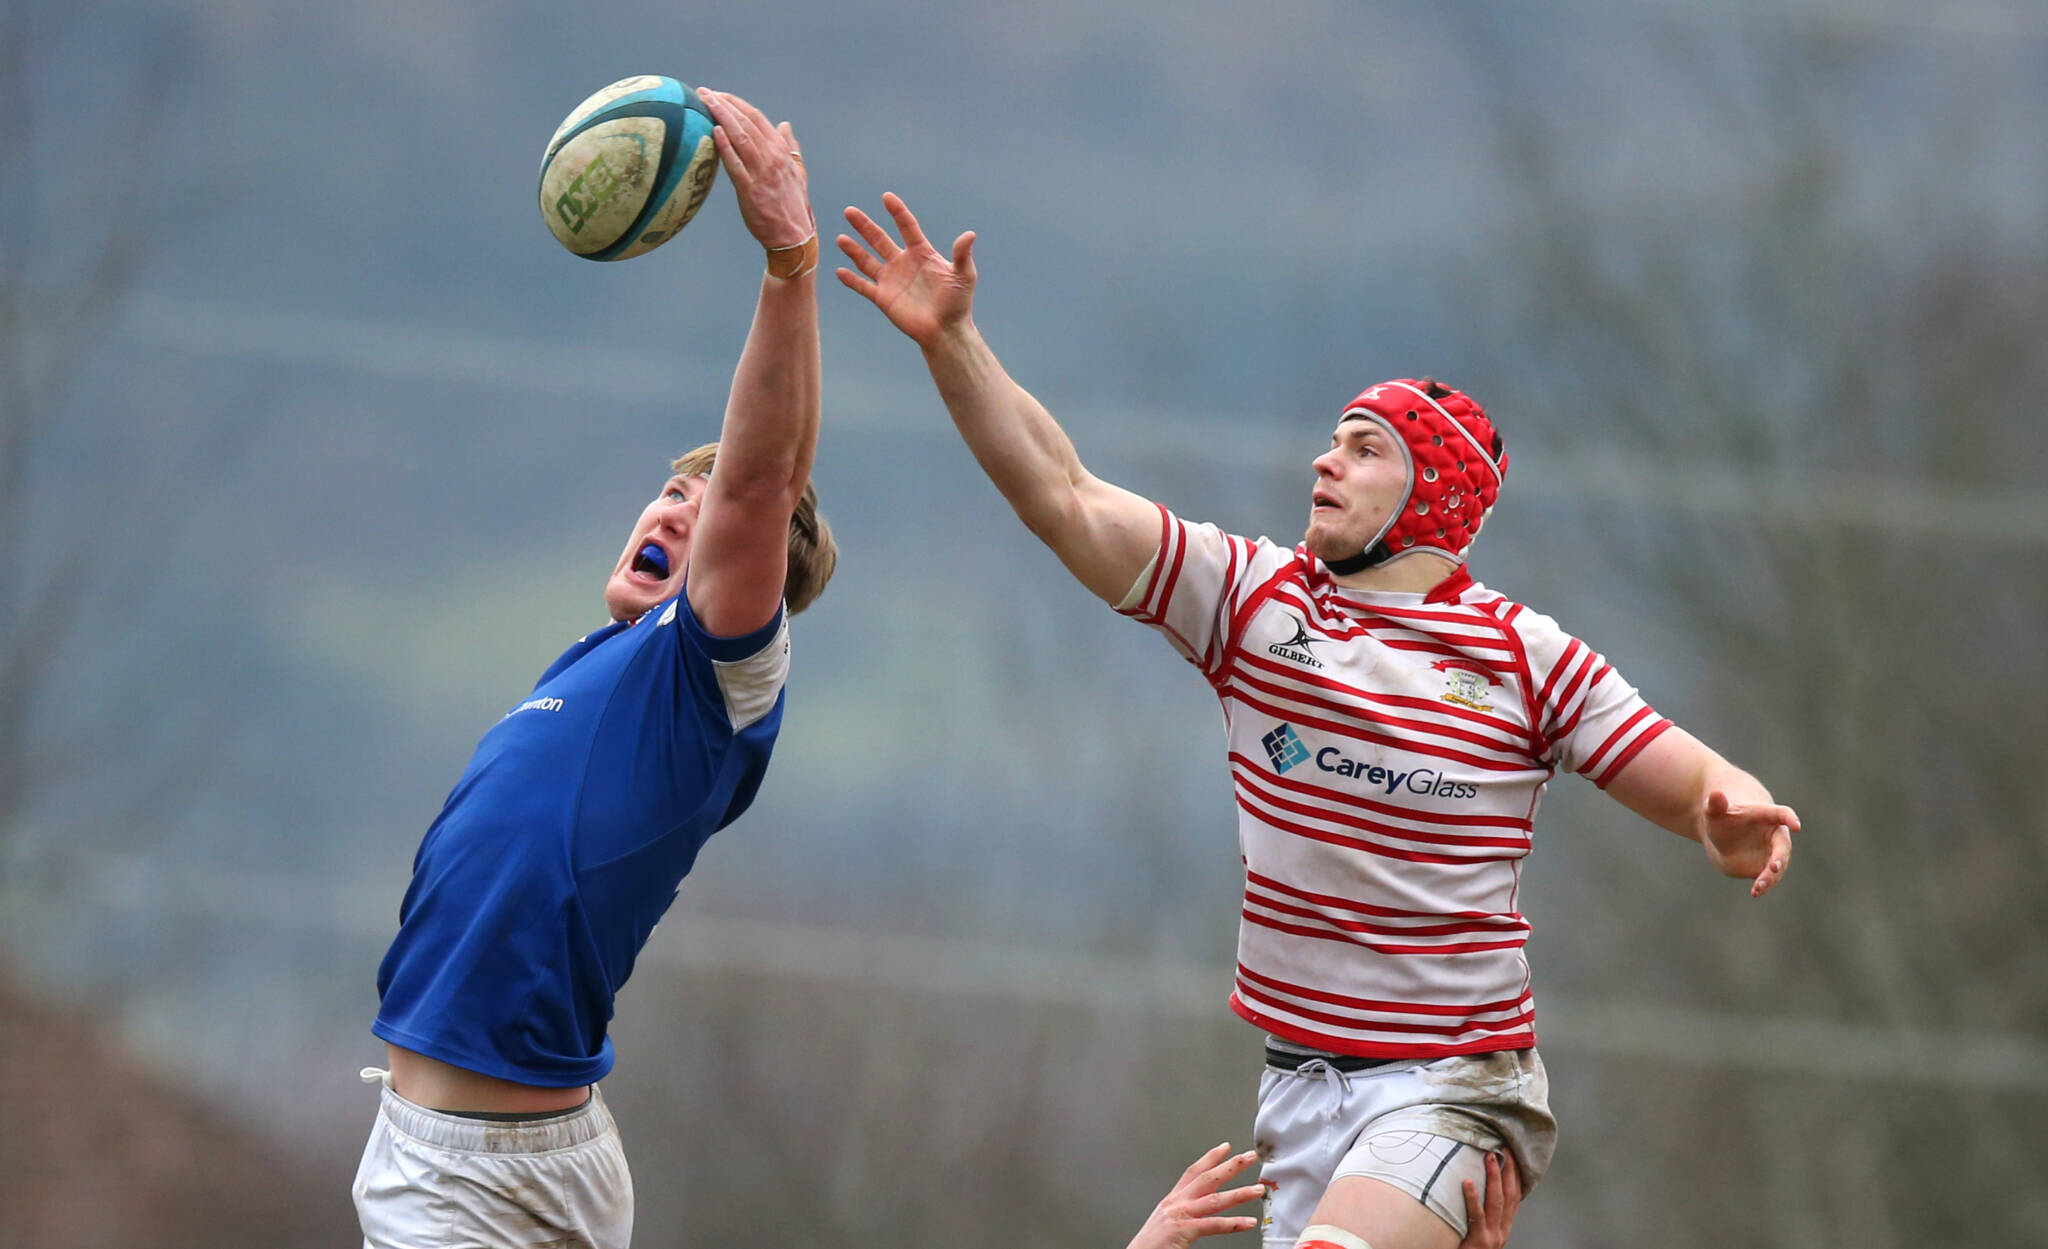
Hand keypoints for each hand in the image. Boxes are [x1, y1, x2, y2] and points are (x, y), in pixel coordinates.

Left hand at [697, 88, 812, 250]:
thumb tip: (785, 125)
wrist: (793, 235)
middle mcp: (773, 157)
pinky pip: (735, 163)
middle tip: (704, 92)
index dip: (736, 103)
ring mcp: (761, 172)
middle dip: (723, 104)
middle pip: (745, 122)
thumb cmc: (792, 205)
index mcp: (782, 151)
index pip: (757, 117)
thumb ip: (790, 147)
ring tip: (704, 102)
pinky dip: (725, 146)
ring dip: (721, 116)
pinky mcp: (750, 189)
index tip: (719, 95)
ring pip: (739, 137)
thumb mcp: (797, 172)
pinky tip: (713, 131)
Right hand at [836, 193, 977, 349]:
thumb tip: (969, 234)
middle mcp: (903, 263)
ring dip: (854, 250)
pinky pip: (864, 287)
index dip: (897, 212)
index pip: (907, 227)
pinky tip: (839, 271)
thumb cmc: (957, 303)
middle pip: (880, 239)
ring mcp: (892, 280)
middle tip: (849, 211)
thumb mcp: (963, 276)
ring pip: (867, 260)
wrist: (946, 331)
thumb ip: (962, 255)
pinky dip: (851, 280)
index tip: (886, 197)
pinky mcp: (884, 298)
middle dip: (865, 226)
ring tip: (840, 238)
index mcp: (921, 253)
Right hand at [1125, 1144, 1267, 1248]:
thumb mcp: (1167, 1222)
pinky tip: (1248, 1222)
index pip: (1193, 1172)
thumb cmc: (1152, 1245)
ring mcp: (1180, 1215)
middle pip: (1208, 1178)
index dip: (1210, 1158)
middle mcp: (1176, 1203)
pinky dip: (1233, 1223)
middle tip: (1250, 1156)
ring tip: (1257, 1189)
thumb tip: (1200, 1214)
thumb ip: (1183, 1214)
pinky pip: (1213, 1224)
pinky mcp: (1183, 1230)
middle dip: (1231, 1165)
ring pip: (1215, 1199)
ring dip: (1240, 1193)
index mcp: (1172, 1200)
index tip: (1225, 1147)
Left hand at [1456, 1151, 1522, 1248]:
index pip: (1514, 1198)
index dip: (1516, 1176)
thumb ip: (1481, 1216)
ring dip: (1494, 1177)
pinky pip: (1476, 1216)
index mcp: (1503, 1228)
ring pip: (1496, 1202)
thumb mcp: (1480, 1233)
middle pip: (1509, 1196)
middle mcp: (1501, 1231)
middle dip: (1509, 1171)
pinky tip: (1468, 1181)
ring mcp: (1491, 1237)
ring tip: (1490, 1156)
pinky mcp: (1478, 1242)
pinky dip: (1472, 1198)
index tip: (1513, 1155)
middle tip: (1503, 1147)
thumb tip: (1472, 1183)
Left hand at [1700, 790, 1799, 896]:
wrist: (1724, 832)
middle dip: (1779, 858)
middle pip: (1782, 847)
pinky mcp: (1766, 867)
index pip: (1781, 814)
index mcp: (1766, 815)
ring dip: (1770, 877)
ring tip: (1757, 887)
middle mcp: (1774, 835)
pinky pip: (1769, 877)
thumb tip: (1715, 794)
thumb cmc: (1723, 817)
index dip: (1789, 819)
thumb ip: (1716, 804)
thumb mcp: (1715, 810)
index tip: (1796, 825)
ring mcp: (1772, 852)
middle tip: (1773, 867)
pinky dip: (1763, 885)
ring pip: (1777, 866)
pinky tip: (1755, 892)